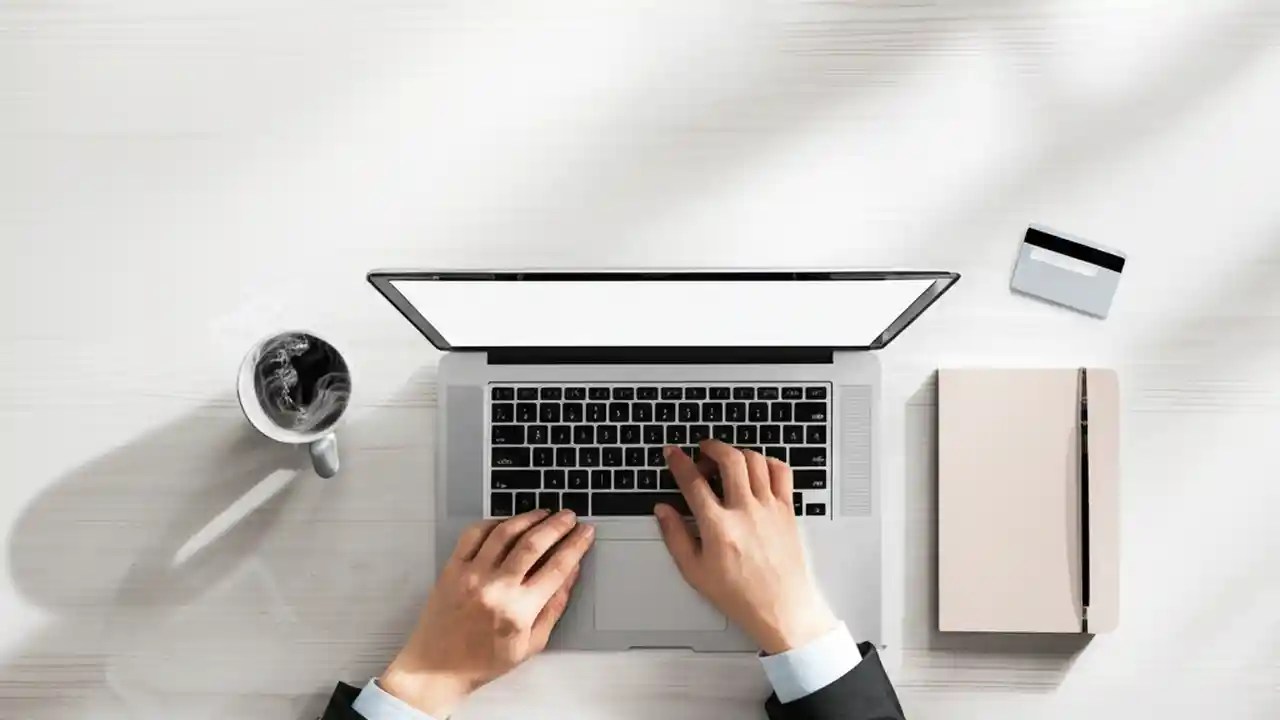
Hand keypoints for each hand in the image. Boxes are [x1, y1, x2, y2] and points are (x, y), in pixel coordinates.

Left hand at [379, 509, 594, 716]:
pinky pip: (474, 534)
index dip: (576, 545)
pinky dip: (494, 523)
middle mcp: (496, 589)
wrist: (436, 668)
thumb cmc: (483, 661)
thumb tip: (571, 573)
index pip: (557, 567)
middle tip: (569, 516)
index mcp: (519, 611)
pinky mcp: (452, 568)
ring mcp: (471, 575)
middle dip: (558, 525)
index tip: (585, 533)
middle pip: (534, 543)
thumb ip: (554, 608)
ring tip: (543, 513)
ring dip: (529, 517)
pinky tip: (507, 523)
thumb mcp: (531, 645)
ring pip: (505, 532)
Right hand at [654, 441, 835, 654]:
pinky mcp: (787, 510)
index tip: (673, 454)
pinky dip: (768, 462)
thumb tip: (663, 511)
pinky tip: (758, 470)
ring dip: (737, 453)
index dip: (678, 462)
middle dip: (711, 447)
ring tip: (727, 460)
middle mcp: (745, 511)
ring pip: (755, 460)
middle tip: (702, 450)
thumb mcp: (695, 571)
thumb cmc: (740, 595)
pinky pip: (781, 472)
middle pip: (728, 459)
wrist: (781, 608)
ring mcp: (769, 508)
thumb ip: (675, 536)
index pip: (693, 482)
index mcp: (718, 527)